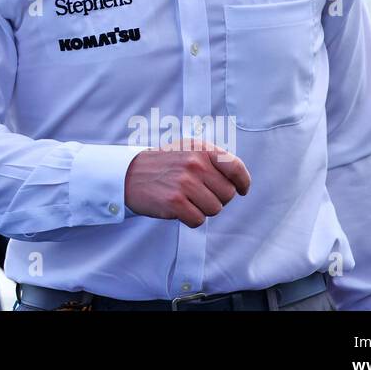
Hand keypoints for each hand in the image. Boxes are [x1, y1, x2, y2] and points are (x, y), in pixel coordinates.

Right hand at [123, 139, 250, 227]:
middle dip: (216, 198)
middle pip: (228, 194)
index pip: (235, 167)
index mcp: (200, 149)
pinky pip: (198, 220)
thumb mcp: (187, 150)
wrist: (128, 174)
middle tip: (198, 194)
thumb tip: (239, 179)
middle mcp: (194, 163)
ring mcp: (185, 183)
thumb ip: (212, 159)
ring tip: (186, 199)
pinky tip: (178, 209)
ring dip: (202, 210)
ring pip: (214, 209)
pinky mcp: (175, 202)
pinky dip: (190, 219)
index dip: (242, 182)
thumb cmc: (162, 165)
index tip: (241, 189)